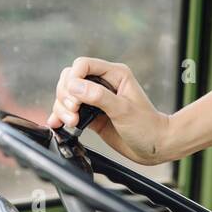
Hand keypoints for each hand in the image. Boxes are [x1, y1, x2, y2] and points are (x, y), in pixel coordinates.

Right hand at [46, 57, 173, 165]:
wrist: (155, 146)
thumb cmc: (146, 126)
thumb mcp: (123, 110)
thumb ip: (99, 96)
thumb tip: (75, 86)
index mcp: (115, 74)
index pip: (82, 65)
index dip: (73, 78)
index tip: (74, 99)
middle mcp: (103, 83)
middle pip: (70, 79)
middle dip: (65, 96)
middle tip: (73, 113)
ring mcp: (96, 99)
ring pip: (67, 95)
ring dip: (62, 108)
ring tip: (72, 122)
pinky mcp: (91, 115)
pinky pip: (69, 111)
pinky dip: (60, 116)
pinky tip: (56, 124)